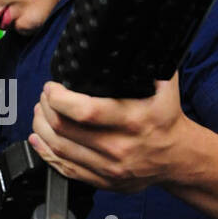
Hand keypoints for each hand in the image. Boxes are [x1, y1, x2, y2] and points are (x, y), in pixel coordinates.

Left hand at [28, 71, 188, 190]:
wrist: (178, 158)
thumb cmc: (167, 120)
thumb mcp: (165, 87)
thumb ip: (150, 61)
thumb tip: (134, 37)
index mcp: (134, 121)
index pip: (85, 111)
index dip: (60, 98)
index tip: (52, 87)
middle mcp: (120, 147)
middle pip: (65, 129)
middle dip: (46, 109)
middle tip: (44, 97)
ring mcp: (110, 168)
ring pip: (60, 149)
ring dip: (41, 128)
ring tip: (40, 113)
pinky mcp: (103, 181)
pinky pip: (66, 169)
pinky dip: (46, 153)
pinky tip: (39, 140)